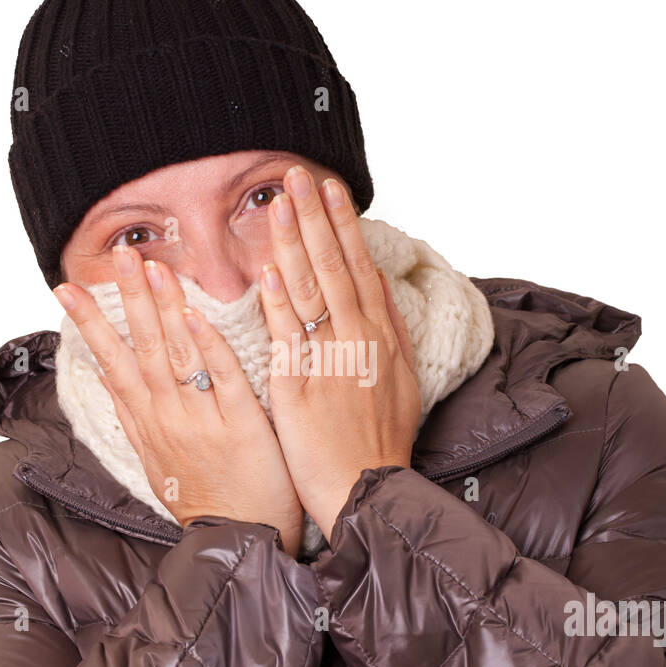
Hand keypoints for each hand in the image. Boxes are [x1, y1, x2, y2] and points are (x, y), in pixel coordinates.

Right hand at [52, 245, 305, 558]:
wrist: (241, 539)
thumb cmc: (206, 498)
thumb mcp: (157, 460)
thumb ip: (135, 417)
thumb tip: (110, 379)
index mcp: (148, 421)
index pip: (111, 361)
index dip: (91, 322)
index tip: (69, 286)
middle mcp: (167, 416)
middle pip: (141, 346)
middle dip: (127, 297)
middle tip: (118, 253)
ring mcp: (201, 419)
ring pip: (177, 354)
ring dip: (163, 308)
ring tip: (151, 266)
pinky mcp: (241, 425)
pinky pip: (221, 377)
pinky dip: (207, 346)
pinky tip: (196, 314)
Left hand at [258, 166, 421, 541]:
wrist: (370, 491)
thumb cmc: (377, 443)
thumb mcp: (397, 383)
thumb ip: (384, 337)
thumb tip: (376, 297)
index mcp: (381, 338)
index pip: (360, 268)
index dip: (343, 226)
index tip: (328, 188)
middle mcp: (360, 342)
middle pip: (337, 268)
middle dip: (316, 218)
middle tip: (297, 174)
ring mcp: (332, 363)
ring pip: (313, 293)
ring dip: (296, 244)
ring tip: (280, 202)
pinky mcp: (303, 390)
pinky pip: (290, 341)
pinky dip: (280, 305)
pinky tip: (268, 272)